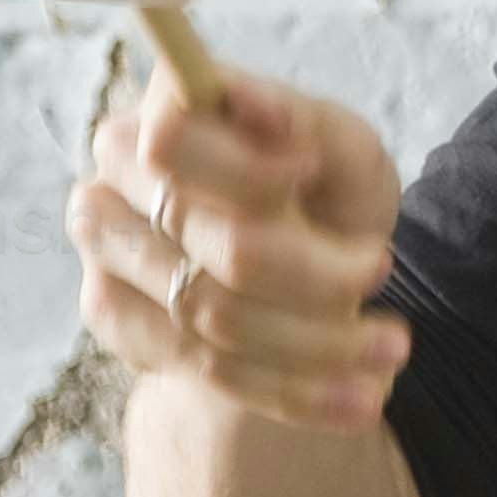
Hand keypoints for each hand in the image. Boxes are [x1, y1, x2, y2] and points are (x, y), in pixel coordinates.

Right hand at [71, 66, 409, 430]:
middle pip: (209, 241)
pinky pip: (203, 369)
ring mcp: (104, 249)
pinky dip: (292, 390)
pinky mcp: (111, 318)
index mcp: (166, 107)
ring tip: (392, 350)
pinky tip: (357, 398)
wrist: (303, 274)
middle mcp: (116, 172)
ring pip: (211, 315)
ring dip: (318, 344)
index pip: (175, 137)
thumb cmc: (324, 191)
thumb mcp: (343, 148)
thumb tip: (251, 99)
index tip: (313, 174)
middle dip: (315, 272)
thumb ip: (303, 120)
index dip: (248, 169)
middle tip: (384, 273)